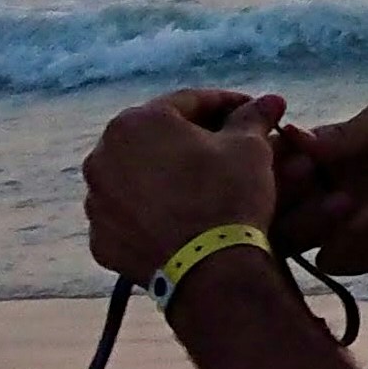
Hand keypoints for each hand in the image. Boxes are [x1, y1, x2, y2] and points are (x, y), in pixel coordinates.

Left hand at [82, 91, 284, 279]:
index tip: (251, 113)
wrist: (210, 268)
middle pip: (155, 137)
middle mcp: (102, 156)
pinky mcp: (100, 237)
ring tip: (202, 185)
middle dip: (191, 138)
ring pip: (136, 175)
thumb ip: (253, 117)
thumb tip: (270, 100)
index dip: (226, 104)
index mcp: (136, 122)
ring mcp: (96, 200)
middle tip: (227, 148)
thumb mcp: (250, 147)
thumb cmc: (228, 194)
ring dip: (166, 174)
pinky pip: (128, 213)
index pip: (187, 102)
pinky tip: (181, 216)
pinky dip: (151, 210)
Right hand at [265, 101, 367, 276]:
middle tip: (311, 180)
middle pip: (282, 202)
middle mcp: (336, 189)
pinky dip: (345, 243)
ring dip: (316, 219)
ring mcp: (350, 225)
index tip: (289, 158)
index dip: (278, 161)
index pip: (285, 162)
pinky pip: (334, 258)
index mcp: (338, 153)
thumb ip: (350, 131)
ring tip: (353, 203)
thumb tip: (292, 135)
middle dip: (287, 194)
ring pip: (299, 234)